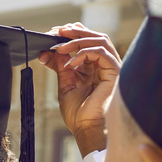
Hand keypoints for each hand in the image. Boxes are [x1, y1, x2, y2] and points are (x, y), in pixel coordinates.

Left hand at [38, 23, 120, 155]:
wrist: (87, 129)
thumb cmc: (78, 114)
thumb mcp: (65, 85)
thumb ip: (59, 67)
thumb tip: (47, 52)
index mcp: (94, 68)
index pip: (86, 42)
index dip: (72, 35)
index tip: (53, 34)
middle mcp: (105, 65)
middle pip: (95, 37)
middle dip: (75, 32)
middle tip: (57, 31)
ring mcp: (111, 67)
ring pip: (100, 40)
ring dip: (78, 40)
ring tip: (61, 47)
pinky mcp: (114, 71)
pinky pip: (100, 53)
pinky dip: (84, 53)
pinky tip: (70, 63)